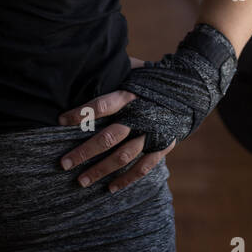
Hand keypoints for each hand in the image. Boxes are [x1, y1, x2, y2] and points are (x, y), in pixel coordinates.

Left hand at [54, 55, 176, 192]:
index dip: (80, 114)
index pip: (101, 105)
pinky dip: (127, 179)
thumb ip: (113, 71)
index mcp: (131, 95)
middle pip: (108, 137)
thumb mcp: (134, 70)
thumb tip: (87, 62)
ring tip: (81, 181)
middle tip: (64, 164)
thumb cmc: (153, 79)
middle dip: (84, 152)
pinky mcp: (162, 146)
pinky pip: (143, 167)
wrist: (191, 90)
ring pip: (123, 157)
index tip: (59, 121)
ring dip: (101, 170)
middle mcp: (140, 117)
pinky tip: (110, 189)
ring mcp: (151, 134)